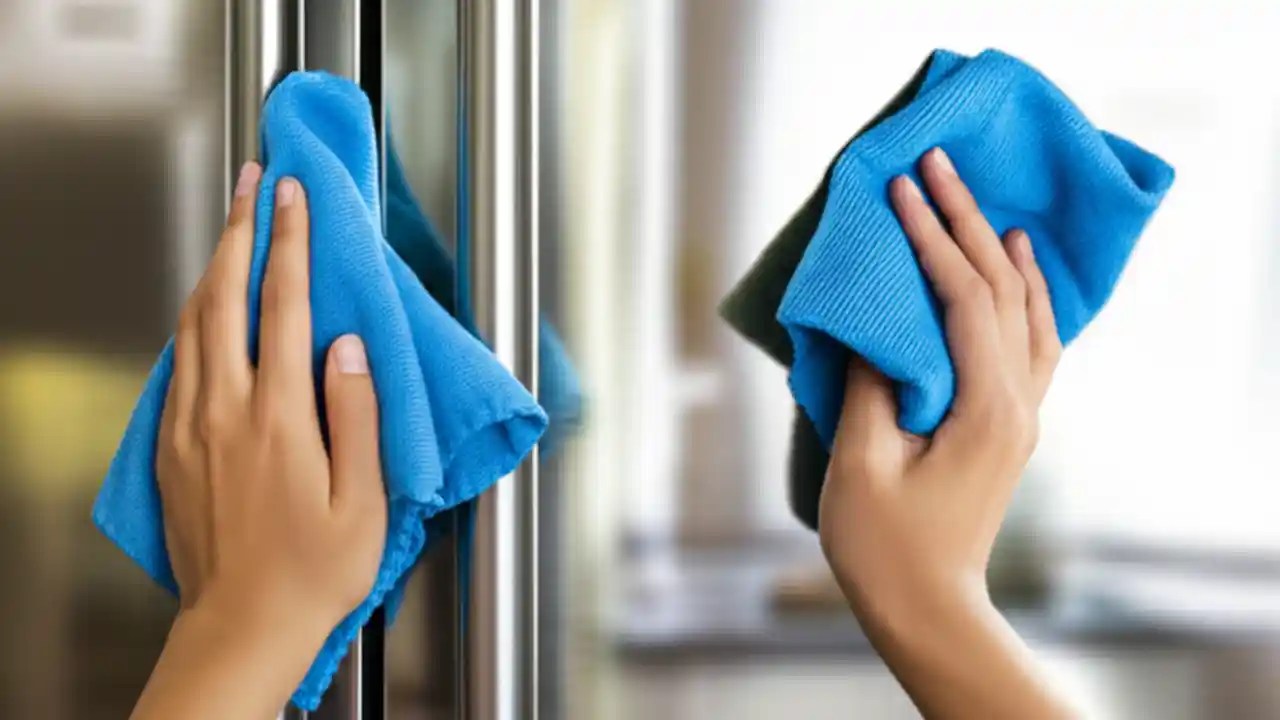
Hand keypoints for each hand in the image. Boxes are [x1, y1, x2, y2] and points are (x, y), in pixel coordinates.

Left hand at [132, 162, 386, 719]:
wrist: (243, 626)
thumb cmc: (313, 570)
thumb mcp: (364, 499)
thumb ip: (357, 414)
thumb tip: (347, 346)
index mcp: (279, 417)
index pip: (283, 305)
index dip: (289, 242)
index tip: (294, 195)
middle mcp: (225, 410)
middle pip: (224, 297)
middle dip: (239, 230)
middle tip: (252, 184)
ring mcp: (190, 426)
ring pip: (191, 323)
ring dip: (212, 266)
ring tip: (230, 228)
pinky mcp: (171, 447)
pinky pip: (178, 363)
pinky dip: (191, 319)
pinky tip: (204, 309)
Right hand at [819, 148, 1072, 718]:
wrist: (929, 610)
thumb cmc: (884, 548)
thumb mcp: (862, 463)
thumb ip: (871, 384)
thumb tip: (876, 324)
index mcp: (985, 409)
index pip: (964, 298)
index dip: (931, 238)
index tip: (902, 187)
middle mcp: (1019, 404)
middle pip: (1004, 292)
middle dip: (967, 222)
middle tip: (938, 165)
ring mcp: (1022, 416)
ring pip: (1027, 313)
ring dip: (1001, 252)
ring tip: (981, 203)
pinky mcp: (1010, 427)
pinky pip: (1032, 344)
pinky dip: (1026, 297)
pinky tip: (1017, 272)